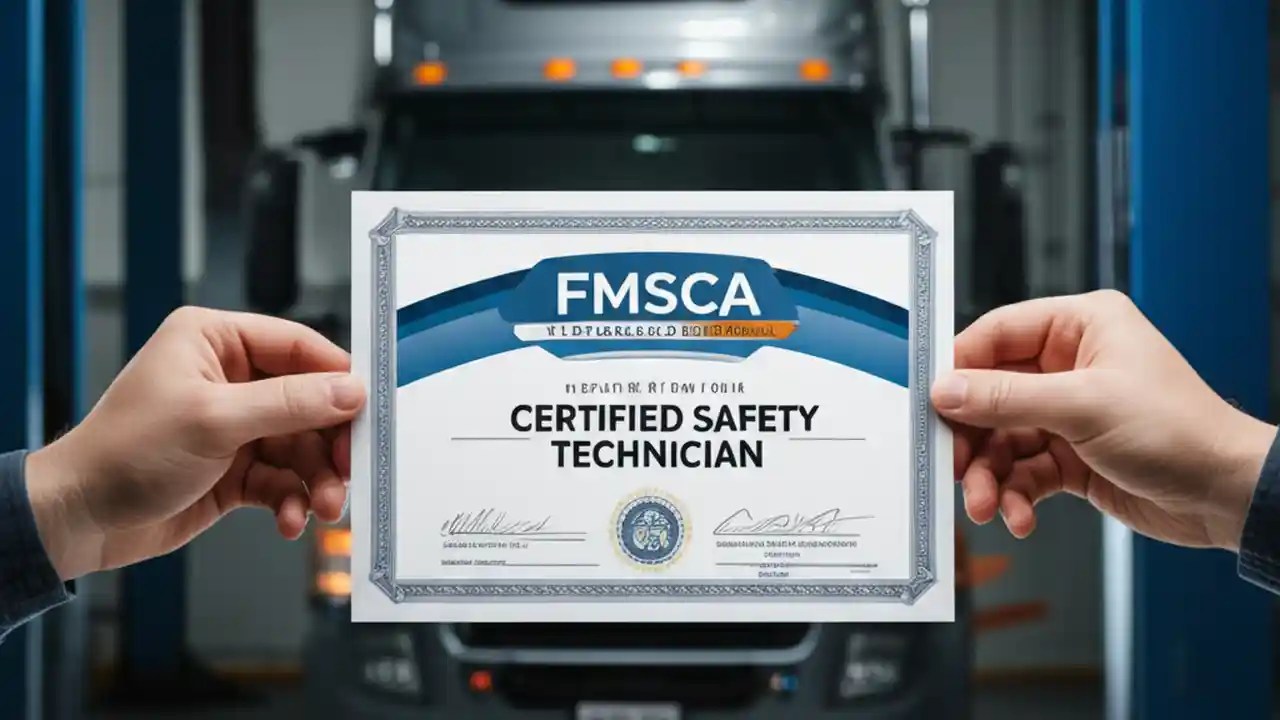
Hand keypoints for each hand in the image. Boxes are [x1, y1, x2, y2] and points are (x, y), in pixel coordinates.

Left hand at [25, 307, 366, 579]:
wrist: (80, 519)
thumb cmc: (123, 453)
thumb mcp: (215, 420)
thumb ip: (290, 404)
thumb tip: (350, 390)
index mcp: (215, 341)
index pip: (298, 346)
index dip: (337, 377)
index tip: (370, 407)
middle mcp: (228, 378)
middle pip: (309, 402)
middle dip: (329, 444)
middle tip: (349, 470)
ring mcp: (234, 424)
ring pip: (301, 447)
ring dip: (317, 480)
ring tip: (324, 507)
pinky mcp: (235, 468)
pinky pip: (284, 479)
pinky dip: (293, 500)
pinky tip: (291, 520)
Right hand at [932, 290, 1274, 550]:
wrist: (1227, 496)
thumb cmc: (1179, 432)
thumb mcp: (1083, 407)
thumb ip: (1005, 398)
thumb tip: (944, 389)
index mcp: (1079, 327)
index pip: (997, 334)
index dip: (959, 367)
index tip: (929, 401)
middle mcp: (1069, 365)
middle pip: (989, 393)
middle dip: (972, 438)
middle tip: (953, 467)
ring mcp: (1068, 411)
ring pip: (1001, 439)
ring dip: (989, 476)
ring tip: (986, 505)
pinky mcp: (1071, 455)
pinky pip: (1023, 472)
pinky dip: (1015, 495)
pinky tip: (1020, 516)